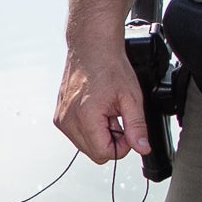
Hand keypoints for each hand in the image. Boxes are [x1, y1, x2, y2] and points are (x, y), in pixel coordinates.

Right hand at [56, 41, 148, 162]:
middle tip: (117, 118)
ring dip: (99, 134)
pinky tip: (96, 110)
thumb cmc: (108, 66)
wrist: (92, 48)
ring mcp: (61, 118)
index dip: (121, 146)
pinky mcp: (59, 115)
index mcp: (85, 117)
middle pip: (93, 152)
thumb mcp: (131, 98)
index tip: (126, 130)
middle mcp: (68, 120)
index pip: (104, 154)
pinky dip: (89, 127)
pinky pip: (76, 134)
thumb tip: (142, 148)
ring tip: (106, 112)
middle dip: (109, 141)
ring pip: (84, 145)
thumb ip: (137, 127)